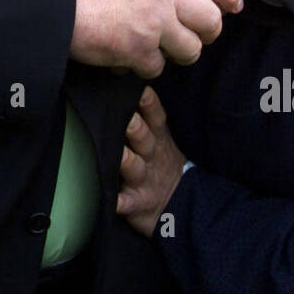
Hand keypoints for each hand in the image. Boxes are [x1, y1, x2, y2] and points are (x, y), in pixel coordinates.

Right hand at [68, 0, 241, 79]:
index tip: (235, 4)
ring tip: (166, 50)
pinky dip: (146, 66)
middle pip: (210, 21)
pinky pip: (157, 68)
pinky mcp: (138, 52)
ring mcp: (155, 25)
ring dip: (180, 52)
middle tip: (201, 34)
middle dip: (208, 31)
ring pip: (190, 50)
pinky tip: (132, 59)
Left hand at [116, 86, 186, 236]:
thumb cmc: (161, 164)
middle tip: (129, 119)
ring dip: (127, 160)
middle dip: (136, 128)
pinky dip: (121, 203)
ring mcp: (145, 179)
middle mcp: (151, 156)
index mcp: (158, 139)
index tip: (141, 89)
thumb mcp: (162, 140)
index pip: (155, 117)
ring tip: (121, 154)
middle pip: (144, 139)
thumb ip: (146, 118)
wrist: (179, 205)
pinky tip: (113, 202)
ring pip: (135, 168)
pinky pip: (128, 203)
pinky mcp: (138, 203)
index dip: (149, 103)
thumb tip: (124, 88)